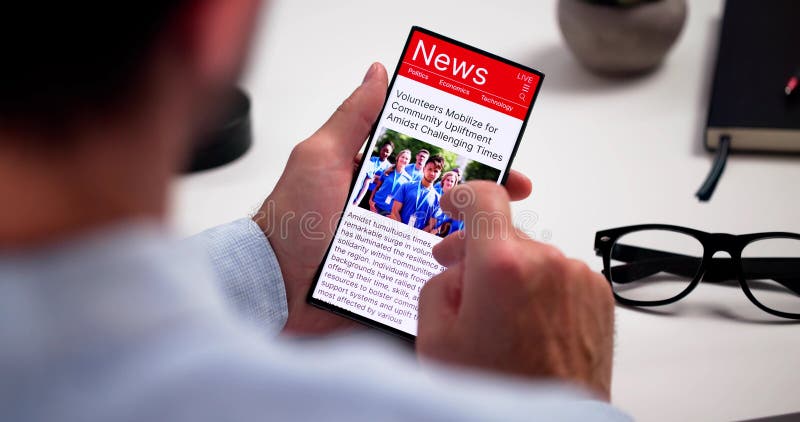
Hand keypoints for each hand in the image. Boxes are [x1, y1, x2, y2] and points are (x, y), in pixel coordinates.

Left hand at [254, 62, 533, 335]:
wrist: (272, 286)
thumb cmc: (290, 219)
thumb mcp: (320, 158)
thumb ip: (351, 118)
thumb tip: (378, 74)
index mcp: (379, 177)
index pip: (434, 161)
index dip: (466, 155)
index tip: (498, 151)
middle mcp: (393, 210)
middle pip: (451, 200)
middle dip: (485, 196)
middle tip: (513, 194)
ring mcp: (396, 248)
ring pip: (449, 239)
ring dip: (475, 235)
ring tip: (498, 232)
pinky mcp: (394, 282)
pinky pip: (433, 278)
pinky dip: (456, 273)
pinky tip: (476, 268)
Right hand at [416, 182, 614, 399]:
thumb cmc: (499, 391)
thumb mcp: (436, 338)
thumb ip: (438, 285)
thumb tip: (456, 269)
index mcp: (502, 265)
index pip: (484, 198)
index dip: (463, 195)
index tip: (454, 203)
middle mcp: (546, 262)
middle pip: (505, 234)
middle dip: (479, 252)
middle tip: (458, 277)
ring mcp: (577, 278)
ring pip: (532, 257)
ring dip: (512, 274)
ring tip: (498, 318)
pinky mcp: (599, 295)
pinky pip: (559, 276)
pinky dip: (541, 289)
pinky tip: (527, 325)